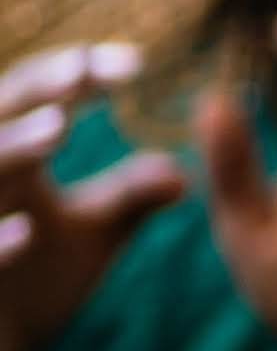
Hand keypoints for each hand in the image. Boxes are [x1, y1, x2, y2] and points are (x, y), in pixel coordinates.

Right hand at [0, 43, 181, 350]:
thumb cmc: (26, 286)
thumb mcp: (88, 237)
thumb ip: (129, 198)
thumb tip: (184, 173)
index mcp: (9, 158)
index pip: (41, 98)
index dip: (79, 75)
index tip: (136, 64)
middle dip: (37, 91)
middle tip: (84, 70)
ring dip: (12, 149)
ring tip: (57, 129)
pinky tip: (24, 233)